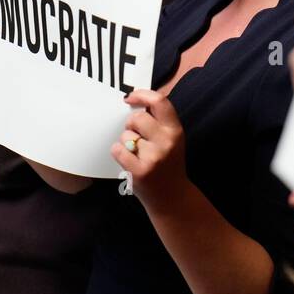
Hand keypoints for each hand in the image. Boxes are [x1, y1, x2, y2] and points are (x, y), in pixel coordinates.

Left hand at [114, 89, 189, 206]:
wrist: (172, 197)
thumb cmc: (168, 164)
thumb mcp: (172, 139)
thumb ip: (159, 120)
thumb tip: (137, 98)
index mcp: (175, 130)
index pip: (159, 102)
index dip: (142, 95)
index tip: (130, 98)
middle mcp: (167, 142)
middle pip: (137, 118)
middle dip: (131, 125)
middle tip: (137, 137)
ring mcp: (154, 157)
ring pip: (125, 136)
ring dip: (126, 143)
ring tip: (138, 155)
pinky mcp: (140, 171)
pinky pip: (117, 150)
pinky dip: (119, 153)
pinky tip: (129, 161)